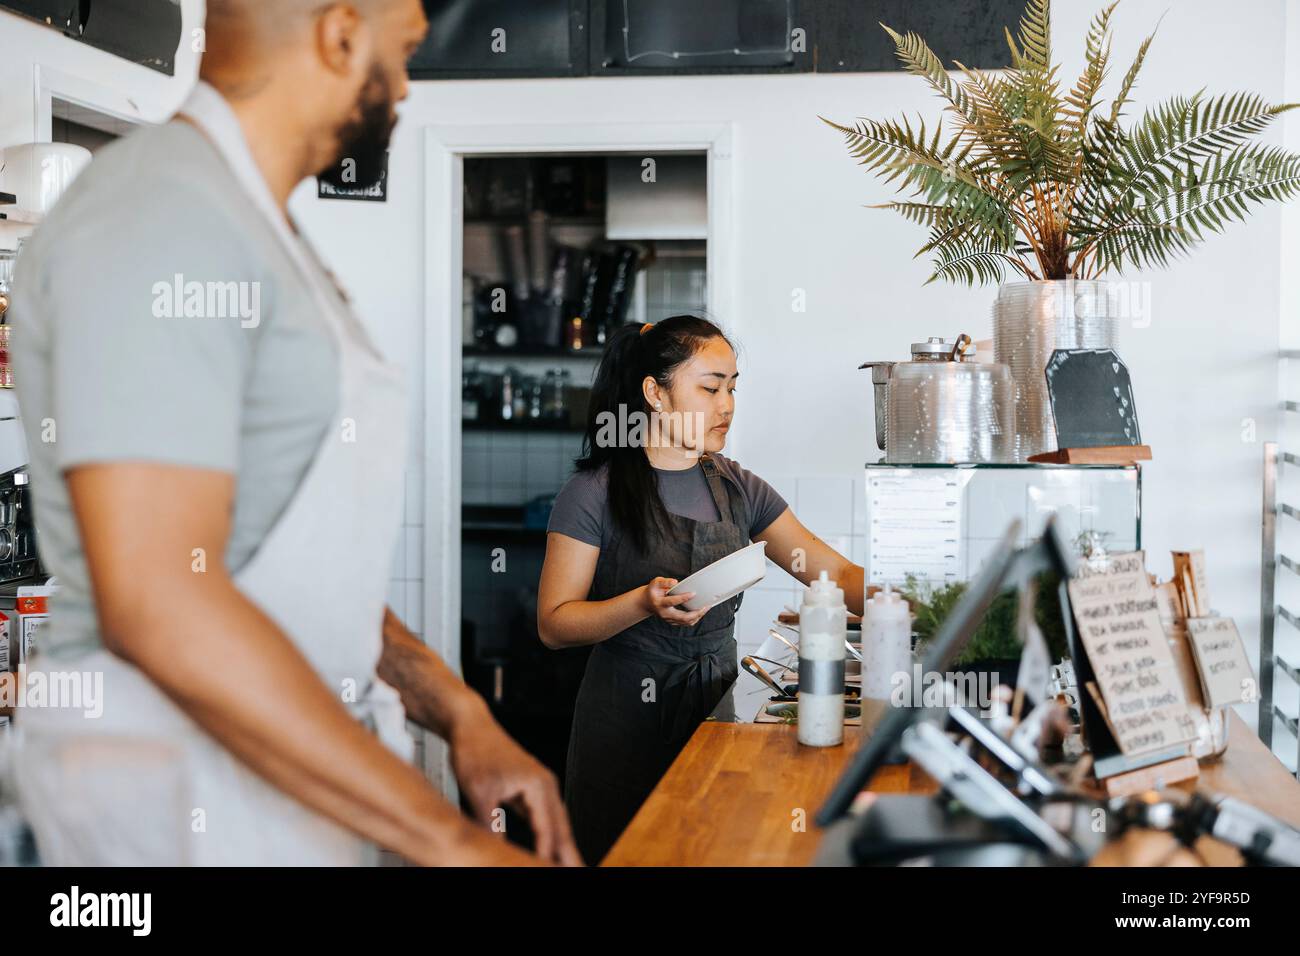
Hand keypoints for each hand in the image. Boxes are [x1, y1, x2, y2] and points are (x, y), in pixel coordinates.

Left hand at [450, 710, 582, 865]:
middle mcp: (545, 785)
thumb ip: (491, 825)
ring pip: (557, 823)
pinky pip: (546, 817)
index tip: (546, 871)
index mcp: (537, 785)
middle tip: (580, 872)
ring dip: (563, 847)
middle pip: (562, 828)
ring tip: (569, 867)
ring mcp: (540, 787)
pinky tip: (549, 850)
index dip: (547, 856)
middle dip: (569, 854)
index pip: (546, 830)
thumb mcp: (479, 793)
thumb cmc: (474, 751)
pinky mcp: (531, 789)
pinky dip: (550, 835)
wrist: (470, 725)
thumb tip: (496, 851)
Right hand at [641, 577, 710, 626]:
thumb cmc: (653, 591)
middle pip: (682, 617)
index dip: (683, 598)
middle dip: (696, 613)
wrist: (647, 603)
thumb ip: (665, 582)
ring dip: (698, 616)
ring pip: (686, 622)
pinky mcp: (673, 622)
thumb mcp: (656, 583)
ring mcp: (669, 619)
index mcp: (660, 603)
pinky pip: (686, 623)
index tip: (693, 593)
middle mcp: (665, 613)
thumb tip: (675, 582)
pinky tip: (700, 612)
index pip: (672, 602)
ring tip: (706, 608)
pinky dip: (694, 618)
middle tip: (705, 606)